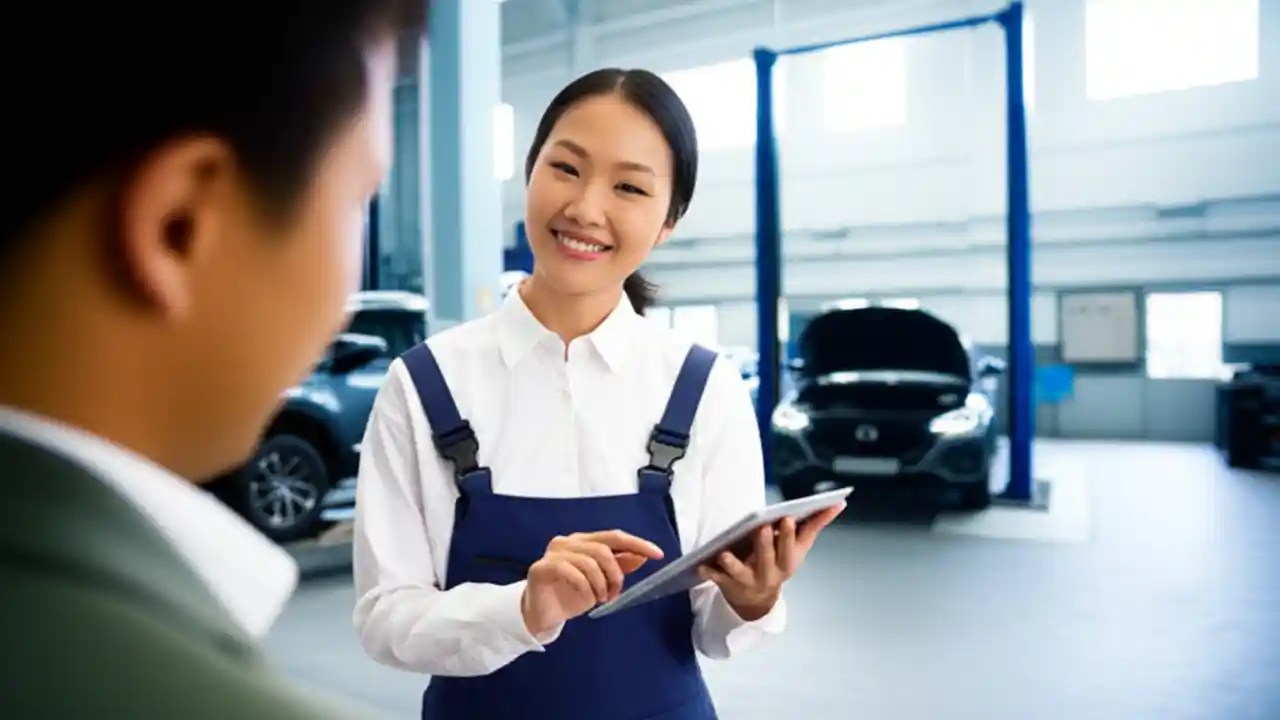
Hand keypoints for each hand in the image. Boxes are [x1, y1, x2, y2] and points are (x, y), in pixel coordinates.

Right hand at [521, 530, 664, 635]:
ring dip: (601, 584)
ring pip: (589, 561)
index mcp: (583, 541)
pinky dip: (584, 586)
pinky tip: (587, 598)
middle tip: (615, 593)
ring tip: (600, 598)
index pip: (614, 536)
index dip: (637, 544)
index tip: (658, 554)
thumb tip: (641, 556)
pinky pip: (570, 571)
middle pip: (603, 549)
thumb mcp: (601, 583)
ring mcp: (553, 553)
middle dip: (616, 574)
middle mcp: (568, 542)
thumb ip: (618, 567)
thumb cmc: (570, 596)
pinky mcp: (541, 567)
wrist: (541, 615)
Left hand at [697, 503, 845, 620]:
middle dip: (765, 544)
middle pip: (767, 559)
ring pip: (739, 573)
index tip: (787, 518)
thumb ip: (816, 524)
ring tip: (724, 553)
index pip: (790, 549)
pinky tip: (702, 565)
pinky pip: (717, 579)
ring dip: (733, 564)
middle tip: (761, 526)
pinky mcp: (727, 585)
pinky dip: (709, 573)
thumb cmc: (780, 563)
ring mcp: (747, 581)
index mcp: (787, 563)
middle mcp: (769, 574)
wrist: (758, 600)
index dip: (789, 536)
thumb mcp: (800, 548)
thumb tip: (840, 502)